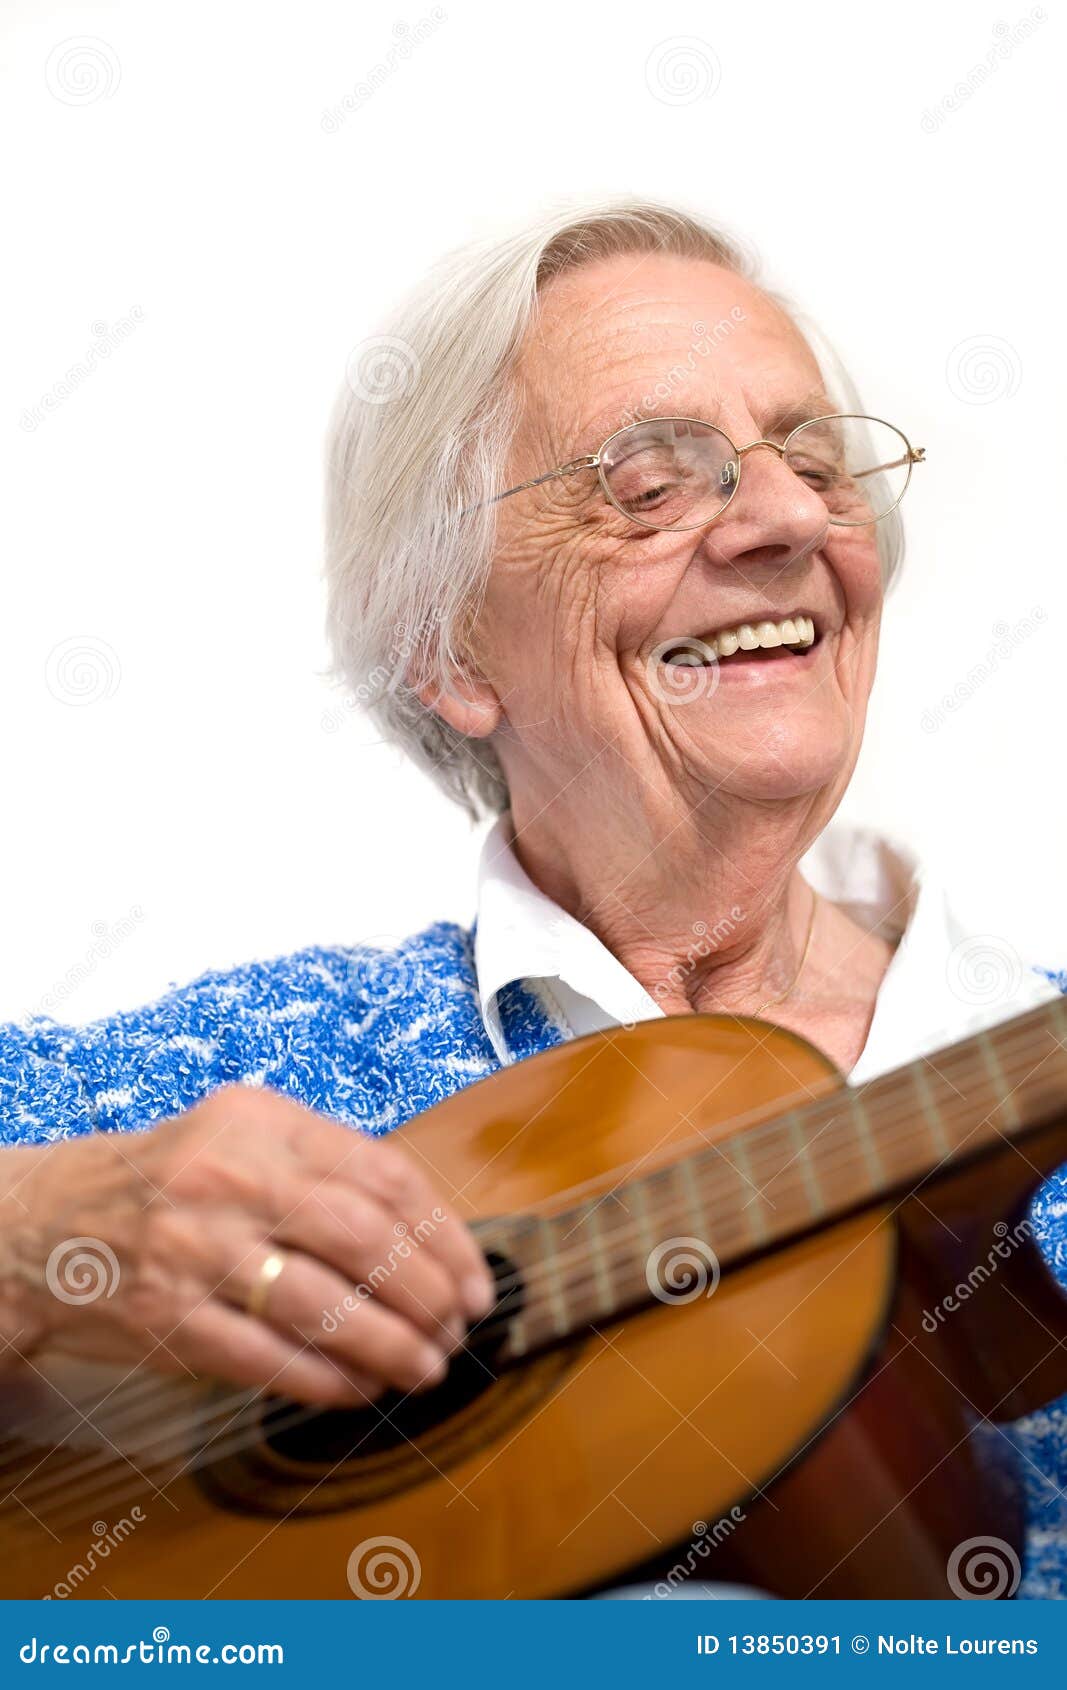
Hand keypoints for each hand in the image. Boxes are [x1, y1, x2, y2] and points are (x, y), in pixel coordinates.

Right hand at [0, 1084, 495, 1405]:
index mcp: (264, 1122)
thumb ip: (329, 1168)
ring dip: (391, 1347)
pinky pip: (270, 1360)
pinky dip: (328, 1380)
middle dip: (428, 1294)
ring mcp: (196, 1248)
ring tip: (425, 1367)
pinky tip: (359, 1389)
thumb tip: (433, 1237)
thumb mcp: (246, 1136)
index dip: (444, 1236)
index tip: (475, 1279)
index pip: (383, 1175)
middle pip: (364, 1239)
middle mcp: (231, 1176)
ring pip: (324, 1306)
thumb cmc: (175, 1181)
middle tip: (458, 1329)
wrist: (49, 1224)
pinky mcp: (169, 1317)